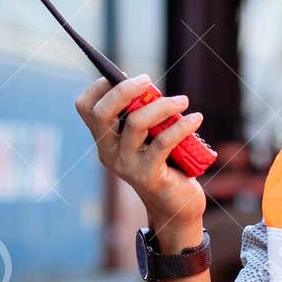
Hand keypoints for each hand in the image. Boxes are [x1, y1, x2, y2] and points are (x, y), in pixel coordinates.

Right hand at [74, 74, 206, 237]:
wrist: (176, 206)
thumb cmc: (165, 165)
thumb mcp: (149, 138)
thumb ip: (145, 116)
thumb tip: (150, 88)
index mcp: (104, 140)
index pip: (86, 108)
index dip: (99, 86)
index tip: (125, 75)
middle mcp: (109, 153)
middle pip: (103, 112)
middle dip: (124, 89)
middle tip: (148, 80)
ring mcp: (126, 165)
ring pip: (136, 123)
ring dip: (162, 105)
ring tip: (182, 101)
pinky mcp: (148, 176)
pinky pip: (163, 142)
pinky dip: (181, 126)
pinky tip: (195, 119)